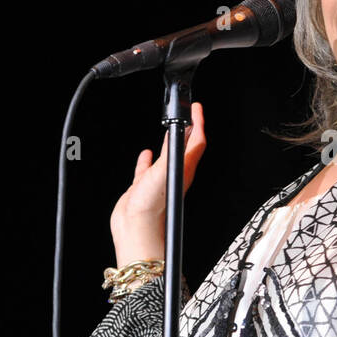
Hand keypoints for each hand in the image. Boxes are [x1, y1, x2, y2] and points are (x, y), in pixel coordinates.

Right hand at [110, 101, 206, 267]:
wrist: (137, 229)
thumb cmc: (154, 205)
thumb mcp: (166, 170)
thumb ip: (173, 149)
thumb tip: (183, 128)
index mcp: (184, 169)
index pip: (197, 141)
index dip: (199, 123)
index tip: (197, 107)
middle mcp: (174, 174)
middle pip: (184, 146)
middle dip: (187, 128)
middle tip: (187, 113)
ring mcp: (159, 181)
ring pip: (166, 157)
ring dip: (168, 142)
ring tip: (168, 128)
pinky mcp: (144, 188)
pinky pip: (146, 170)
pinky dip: (146, 160)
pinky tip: (145, 154)